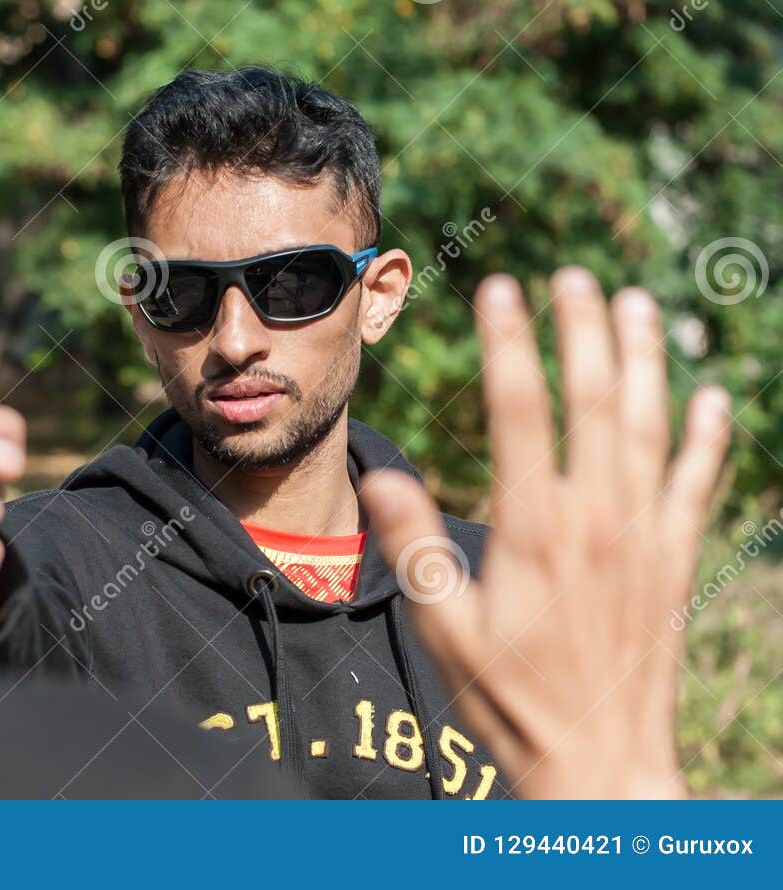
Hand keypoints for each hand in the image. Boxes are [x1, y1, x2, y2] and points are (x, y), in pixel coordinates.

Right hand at [360, 267, 730, 798]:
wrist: (601, 764)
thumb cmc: (512, 700)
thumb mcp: (445, 630)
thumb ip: (417, 550)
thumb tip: (382, 479)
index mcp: (536, 529)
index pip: (522, 410)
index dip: (511, 342)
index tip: (501, 288)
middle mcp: (599, 520)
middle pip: (595, 399)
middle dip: (584, 329)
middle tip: (573, 274)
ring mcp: (646, 537)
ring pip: (651, 426)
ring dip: (646, 360)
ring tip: (640, 303)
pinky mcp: (675, 562)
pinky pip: (697, 483)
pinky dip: (708, 436)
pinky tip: (711, 396)